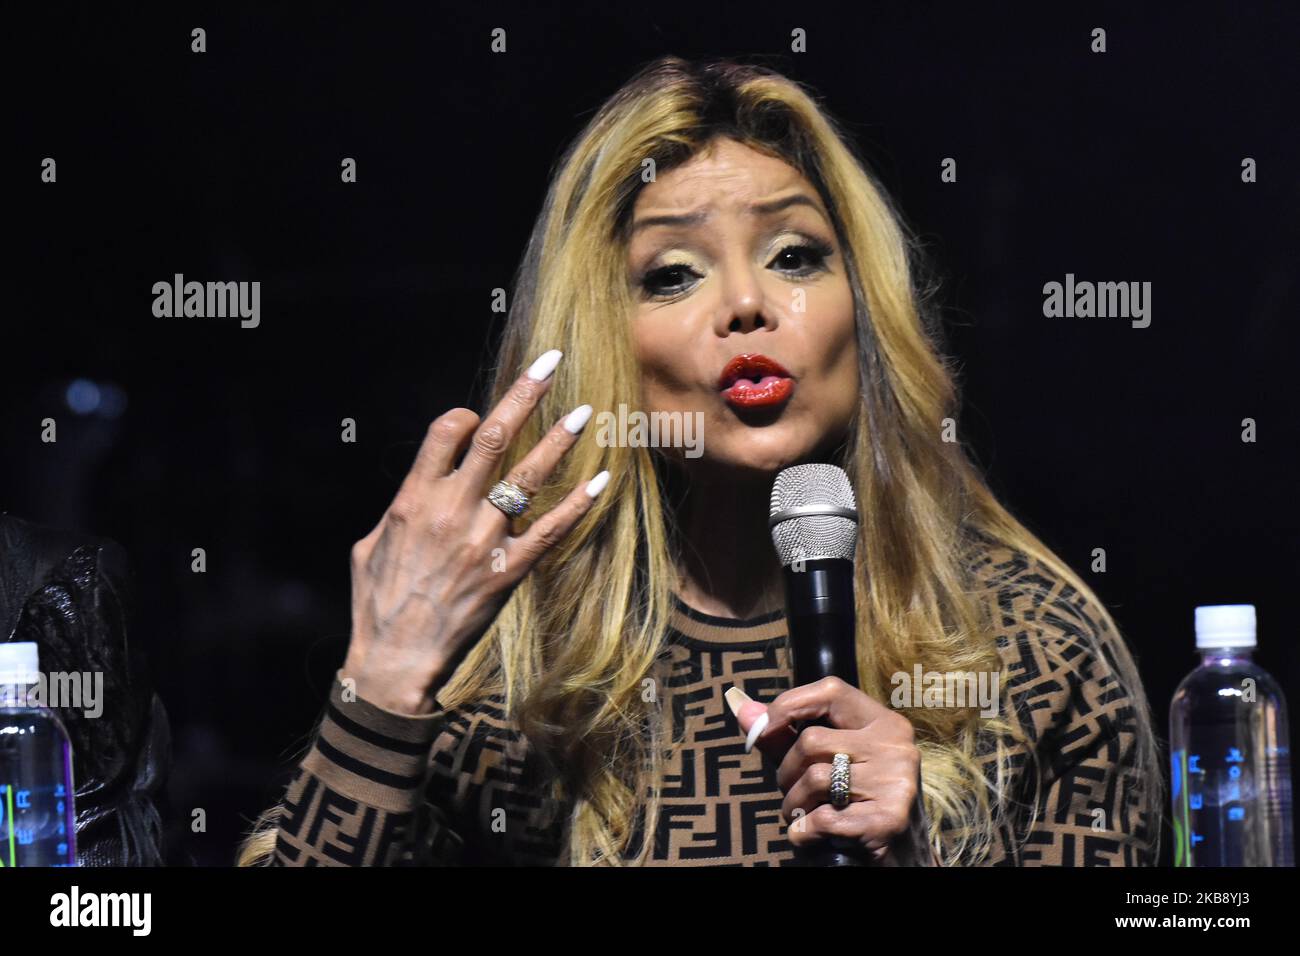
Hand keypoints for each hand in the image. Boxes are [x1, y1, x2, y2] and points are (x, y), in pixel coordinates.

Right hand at [343, 349, 608, 714]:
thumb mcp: (370, 543)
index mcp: (413, 499)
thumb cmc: (377, 600)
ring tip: (586, 412)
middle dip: (525, 394)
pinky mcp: (507, 572)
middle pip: (493, 437)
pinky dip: (577, 506)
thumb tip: (420, 484)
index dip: (467, 414)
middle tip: (552, 362)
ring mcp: (482, 541)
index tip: (479, 414)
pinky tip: (601, 482)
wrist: (394, 657)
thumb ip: (401, 506)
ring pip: (527, 478)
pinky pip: (549, 532)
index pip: (446, 431)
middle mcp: (451, 511)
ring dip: (559, 441)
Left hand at [729, 676, 937, 865]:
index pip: (831, 691)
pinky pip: (821, 818)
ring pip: (814, 779)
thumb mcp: (824, 763)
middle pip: (812, 740)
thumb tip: (743, 709)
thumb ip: (784, 737)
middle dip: (786, 772)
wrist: (902, 859)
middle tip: (793, 794)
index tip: (765, 729)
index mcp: (884, 723)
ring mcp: (895, 782)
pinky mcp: (888, 820)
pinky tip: (813, 835)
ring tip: (804, 815)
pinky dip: (804, 832)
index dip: (789, 705)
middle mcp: (895, 747)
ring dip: (794, 805)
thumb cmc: (855, 804)